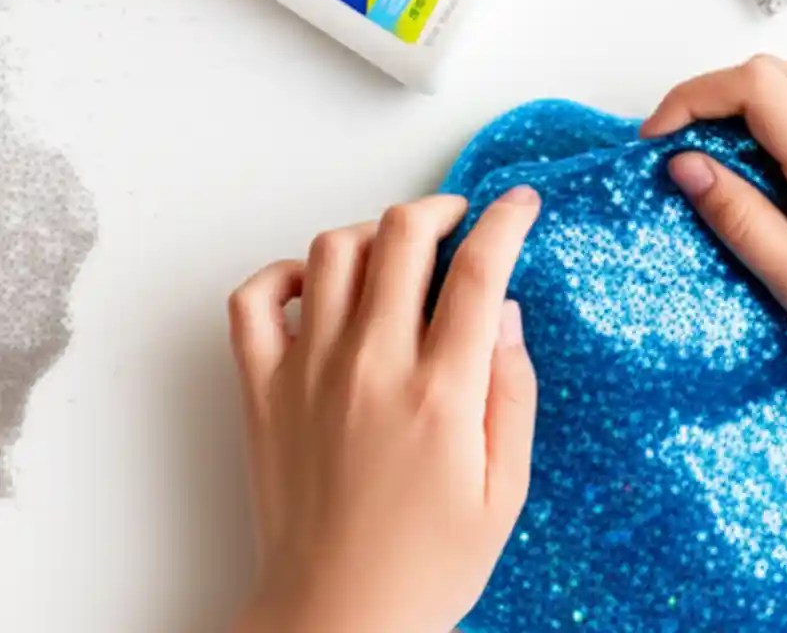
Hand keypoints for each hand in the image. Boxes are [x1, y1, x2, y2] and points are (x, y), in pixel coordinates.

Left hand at [226, 188, 541, 632]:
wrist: (337, 617)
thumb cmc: (426, 566)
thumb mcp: (504, 488)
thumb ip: (511, 392)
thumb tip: (505, 315)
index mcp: (439, 392)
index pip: (477, 270)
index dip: (506, 220)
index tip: (520, 204)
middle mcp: (370, 366)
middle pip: (400, 235)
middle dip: (440, 207)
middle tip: (461, 218)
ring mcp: (307, 372)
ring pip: (332, 250)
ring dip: (373, 232)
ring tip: (398, 251)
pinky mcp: (263, 390)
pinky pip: (255, 299)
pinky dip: (286, 273)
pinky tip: (319, 285)